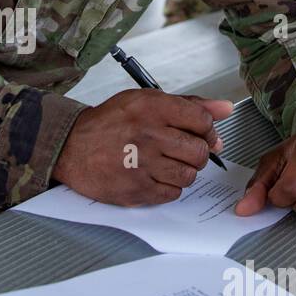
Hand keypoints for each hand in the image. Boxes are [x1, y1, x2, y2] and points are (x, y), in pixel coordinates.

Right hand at [52, 89, 233, 206]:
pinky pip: (173, 194)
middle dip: (196, 153)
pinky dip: (168, 187)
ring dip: (183, 172)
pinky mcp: (136, 190)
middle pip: (199, 151)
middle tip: (181, 151)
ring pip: (189, 175)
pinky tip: (153, 176)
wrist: (71, 147)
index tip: (200, 134)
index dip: (207, 130)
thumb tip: (225, 108)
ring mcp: (142, 165)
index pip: (202, 120)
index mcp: (152, 108)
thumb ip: (187, 104)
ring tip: (165, 164)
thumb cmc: (108, 124)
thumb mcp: (144, 101)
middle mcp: (148, 135)